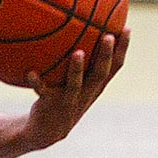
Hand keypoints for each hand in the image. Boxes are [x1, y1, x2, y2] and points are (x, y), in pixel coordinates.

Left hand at [24, 28, 130, 146]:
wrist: (46, 130)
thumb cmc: (63, 97)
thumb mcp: (75, 81)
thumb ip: (80, 60)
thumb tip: (75, 27)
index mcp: (95, 85)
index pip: (115, 66)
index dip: (122, 49)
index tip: (127, 28)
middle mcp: (86, 92)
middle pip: (100, 73)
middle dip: (106, 55)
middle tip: (108, 36)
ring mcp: (69, 100)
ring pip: (75, 84)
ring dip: (77, 69)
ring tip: (78, 53)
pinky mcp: (50, 105)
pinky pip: (43, 91)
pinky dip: (37, 82)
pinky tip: (30, 72)